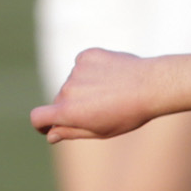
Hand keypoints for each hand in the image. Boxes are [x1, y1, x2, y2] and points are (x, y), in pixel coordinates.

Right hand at [31, 50, 158, 142]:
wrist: (152, 86)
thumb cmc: (129, 115)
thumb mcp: (101, 131)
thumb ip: (72, 132)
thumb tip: (50, 134)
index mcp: (68, 112)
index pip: (38, 117)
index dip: (42, 124)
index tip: (49, 127)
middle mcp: (67, 90)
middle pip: (60, 101)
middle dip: (74, 107)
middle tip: (103, 110)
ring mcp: (76, 71)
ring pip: (74, 83)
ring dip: (86, 89)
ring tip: (113, 93)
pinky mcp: (86, 56)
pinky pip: (83, 66)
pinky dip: (92, 72)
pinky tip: (112, 77)